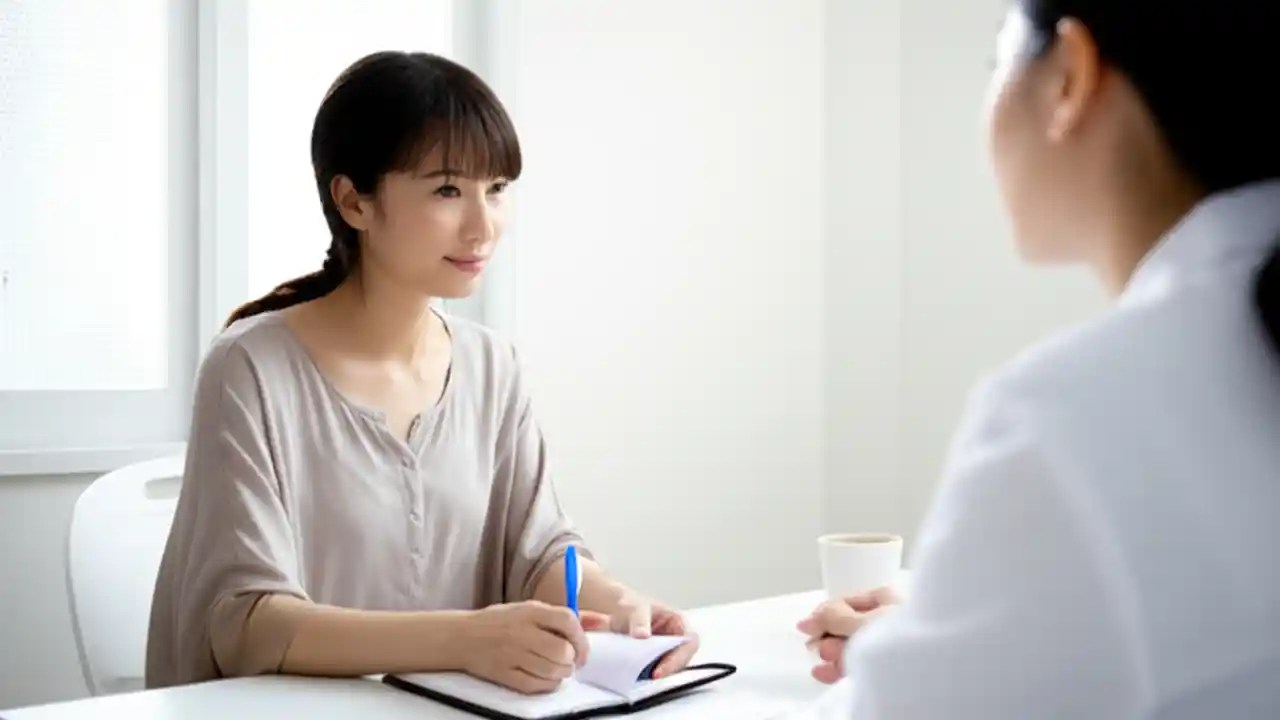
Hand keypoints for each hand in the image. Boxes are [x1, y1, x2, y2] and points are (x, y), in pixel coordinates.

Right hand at [462, 601, 590, 693]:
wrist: (462, 636)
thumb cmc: (502, 621)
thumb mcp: (530, 610)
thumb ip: (566, 617)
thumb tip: (604, 621)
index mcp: (530, 611)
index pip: (567, 620)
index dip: (582, 638)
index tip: (582, 649)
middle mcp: (522, 631)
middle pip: (562, 651)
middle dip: (572, 659)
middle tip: (569, 660)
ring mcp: (512, 654)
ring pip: (552, 670)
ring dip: (562, 673)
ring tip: (557, 668)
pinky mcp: (504, 674)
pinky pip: (536, 685)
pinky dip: (548, 684)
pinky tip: (545, 677)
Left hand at [579, 595, 699, 678]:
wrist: (617, 611)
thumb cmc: (631, 605)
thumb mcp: (635, 608)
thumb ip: (639, 620)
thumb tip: (643, 635)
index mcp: (678, 622)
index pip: (689, 642)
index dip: (679, 658)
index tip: (661, 669)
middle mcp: (676, 637)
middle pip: (682, 659)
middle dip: (668, 669)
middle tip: (651, 676)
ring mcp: (666, 649)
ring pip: (670, 667)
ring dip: (658, 673)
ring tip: (640, 674)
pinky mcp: (655, 659)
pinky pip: (656, 670)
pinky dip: (648, 674)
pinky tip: (636, 673)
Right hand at [795, 586, 900, 683]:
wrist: (932, 667)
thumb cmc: (904, 636)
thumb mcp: (864, 621)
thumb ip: (834, 617)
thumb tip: (808, 620)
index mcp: (888, 598)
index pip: (847, 602)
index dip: (825, 613)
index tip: (806, 627)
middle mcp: (888, 619)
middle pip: (847, 625)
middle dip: (828, 635)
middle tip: (817, 646)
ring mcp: (888, 644)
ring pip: (851, 646)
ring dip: (832, 652)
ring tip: (825, 659)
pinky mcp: (887, 667)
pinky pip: (858, 664)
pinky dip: (838, 668)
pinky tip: (824, 672)